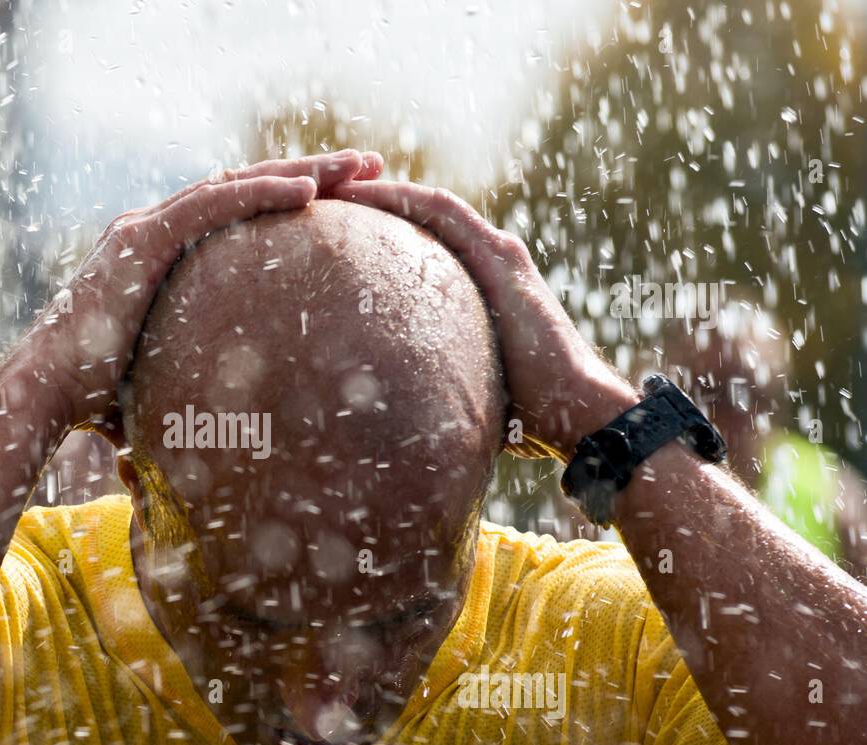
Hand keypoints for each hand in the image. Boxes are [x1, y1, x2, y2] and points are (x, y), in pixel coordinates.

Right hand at [40, 150, 384, 424]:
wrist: (44, 396)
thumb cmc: (96, 401)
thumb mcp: (163, 377)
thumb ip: (195, 377)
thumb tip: (237, 427)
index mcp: (157, 256)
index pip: (235, 216)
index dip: (289, 202)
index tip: (346, 204)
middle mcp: (150, 230)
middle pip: (245, 188)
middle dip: (313, 173)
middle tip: (373, 168)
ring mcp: (143, 229)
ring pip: (237, 184)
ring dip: (303, 171)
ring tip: (364, 166)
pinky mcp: (140, 240)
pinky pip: (214, 206)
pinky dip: (263, 193)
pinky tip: (311, 190)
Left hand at [328, 180, 636, 458]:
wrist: (574, 407)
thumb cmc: (523, 412)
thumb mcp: (462, 383)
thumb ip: (430, 376)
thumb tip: (381, 408)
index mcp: (479, 285)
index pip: (419, 242)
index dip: (376, 228)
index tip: (331, 227)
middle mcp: (489, 258)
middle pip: (418, 214)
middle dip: (370, 200)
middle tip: (319, 192)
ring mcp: (498, 253)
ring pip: (427, 203)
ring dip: (378, 189)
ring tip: (329, 182)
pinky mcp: (501, 257)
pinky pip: (442, 213)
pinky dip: (402, 198)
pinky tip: (362, 193)